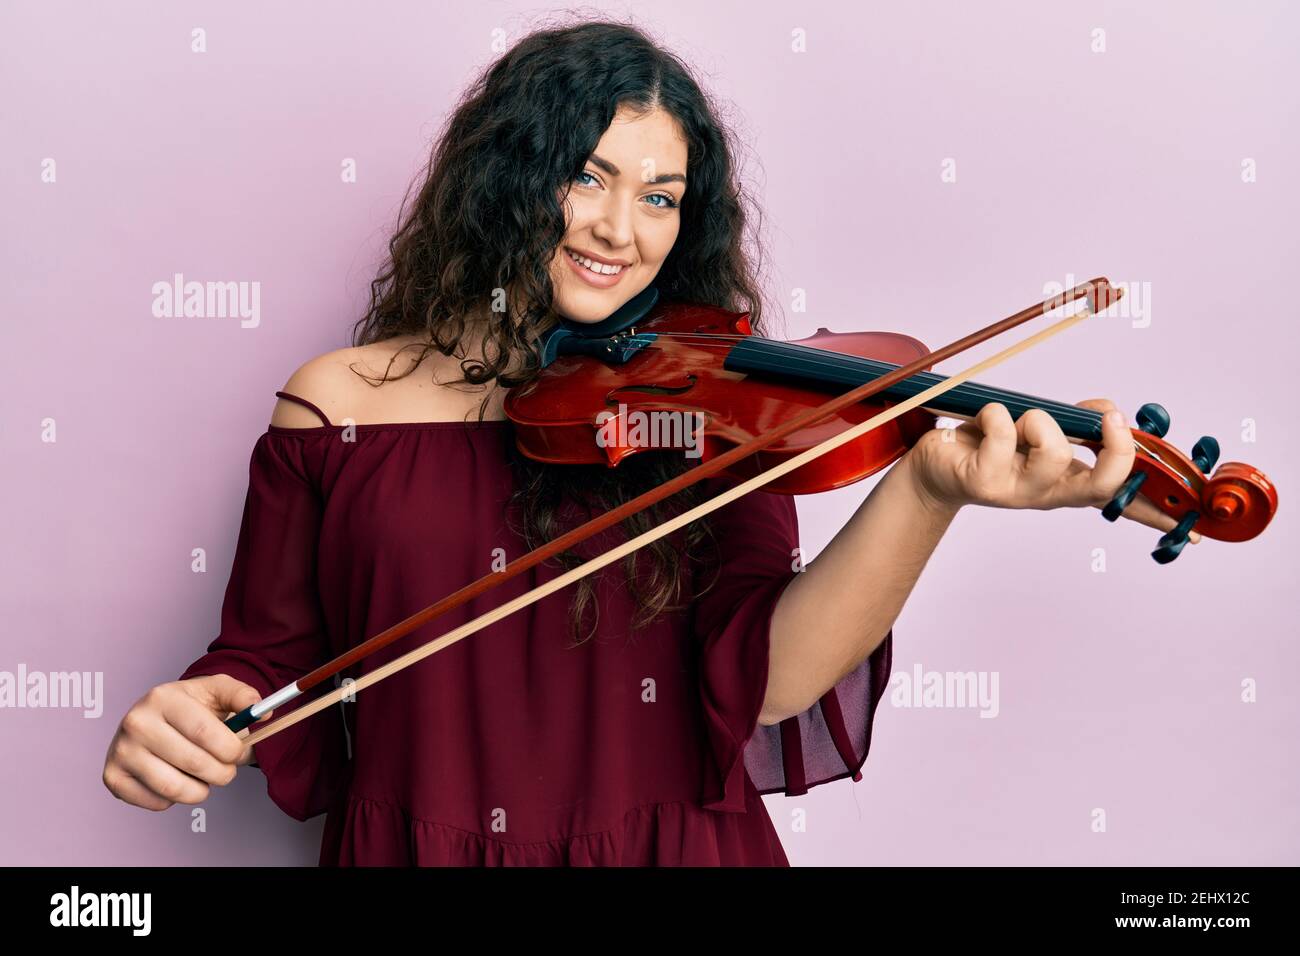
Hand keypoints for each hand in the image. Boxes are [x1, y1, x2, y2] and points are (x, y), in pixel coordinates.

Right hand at [102, 675, 270, 810]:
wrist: (155, 716)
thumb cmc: (191, 706)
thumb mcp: (217, 691)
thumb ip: (243, 696)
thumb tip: (264, 712)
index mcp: (163, 698)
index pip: (204, 732)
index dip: (231, 750)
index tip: (241, 753)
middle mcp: (135, 723)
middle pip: (193, 763)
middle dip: (222, 773)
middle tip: (227, 769)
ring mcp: (121, 751)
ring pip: (175, 789)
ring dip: (201, 790)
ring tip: (205, 776)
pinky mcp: (112, 777)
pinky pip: (157, 803)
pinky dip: (176, 799)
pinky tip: (177, 778)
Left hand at [904, 398, 1201, 541]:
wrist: (936, 465)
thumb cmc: (995, 443)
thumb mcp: (1043, 429)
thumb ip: (1080, 422)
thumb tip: (1108, 412)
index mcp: (1071, 482)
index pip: (1122, 500)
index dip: (1158, 512)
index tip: (1195, 530)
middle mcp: (1051, 494)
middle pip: (1103, 483)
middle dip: (1115, 447)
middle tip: (1108, 419)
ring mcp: (1018, 492)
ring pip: (1051, 452)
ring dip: (1038, 419)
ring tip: (1017, 421)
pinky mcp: (983, 482)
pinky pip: (1004, 430)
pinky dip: (996, 413)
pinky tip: (983, 422)